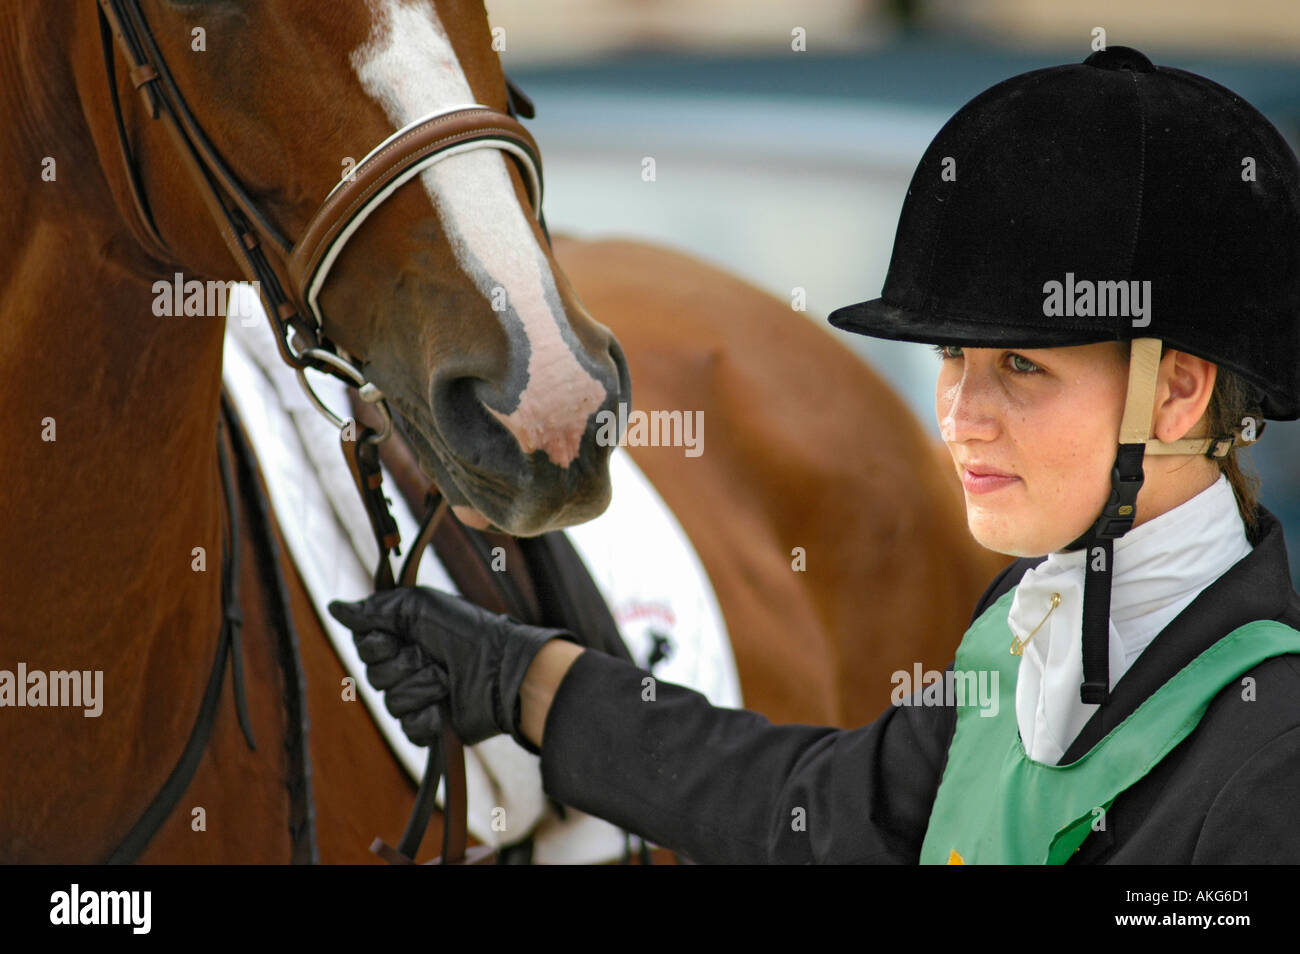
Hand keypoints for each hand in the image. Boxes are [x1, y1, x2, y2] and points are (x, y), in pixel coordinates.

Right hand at [328, 587, 576, 752]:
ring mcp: (417, 700)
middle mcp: (405, 669)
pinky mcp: (430, 727)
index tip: (400, 636)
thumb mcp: (418, 608)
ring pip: (391, 704)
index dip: (379, 645)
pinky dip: (429, 717)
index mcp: (401, 640)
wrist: (501, 668)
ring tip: (448, 680)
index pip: (364, 647)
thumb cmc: (466, 632)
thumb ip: (374, 609)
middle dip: (405, 664)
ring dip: (423, 688)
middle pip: (374, 677)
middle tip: (432, 656)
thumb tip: (334, 608)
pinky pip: (409, 729)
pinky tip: (446, 708)